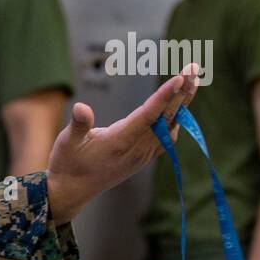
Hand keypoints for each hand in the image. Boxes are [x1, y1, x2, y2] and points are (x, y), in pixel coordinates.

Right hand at [46, 64, 199, 225]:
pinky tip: (180, 107)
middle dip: (181, 92)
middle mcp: (137, 149)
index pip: (149, 115)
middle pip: (166, 117)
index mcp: (120, 142)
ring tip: (192, 80)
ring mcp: (143, 155)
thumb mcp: (66, 142)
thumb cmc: (68, 163)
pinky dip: (176, 119)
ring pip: (170, 125)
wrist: (72, 191)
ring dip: (182, 103)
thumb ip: (77, 125)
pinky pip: (167, 136)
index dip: (165, 96)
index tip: (180, 78)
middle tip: (193, 67)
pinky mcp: (144, 157)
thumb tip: (80, 108)